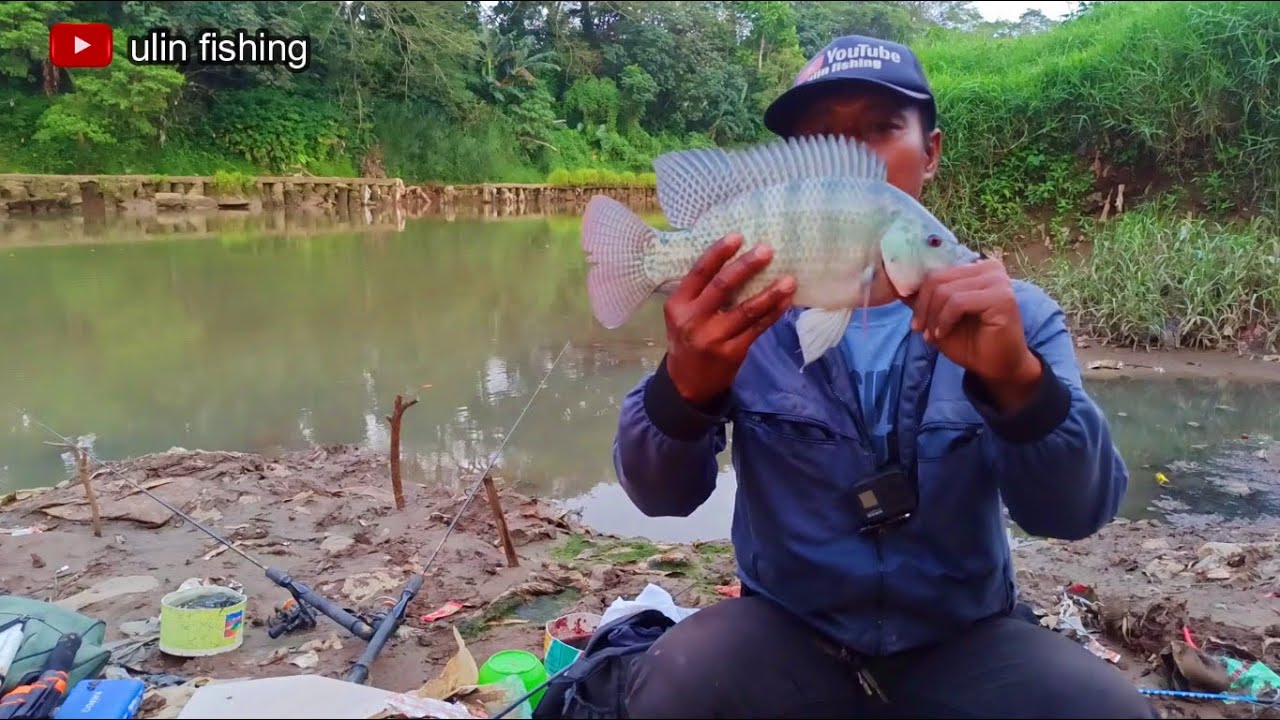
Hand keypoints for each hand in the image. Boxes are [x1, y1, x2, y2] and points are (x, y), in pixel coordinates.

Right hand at [664, 234, 795, 407]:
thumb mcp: (681, 314)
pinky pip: (758, 328)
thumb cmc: (687, 339)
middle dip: (746, 266)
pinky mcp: (732, 353)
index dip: (718, 253)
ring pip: (746, 310)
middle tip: (767, 250)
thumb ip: (699, 292)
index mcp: (678, 304)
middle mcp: (694, 320)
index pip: (699, 273)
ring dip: (770, 293)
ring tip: (789, 279)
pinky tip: (786, 300)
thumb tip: (735, 260)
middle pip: (723, 287)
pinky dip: (773, 312)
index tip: (737, 236)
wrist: (686, 384)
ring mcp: (714, 338)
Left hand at [904, 259, 1042, 412]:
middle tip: (920, 330)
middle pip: (938, 279)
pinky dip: (944, 320)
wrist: (996, 366)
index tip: (914, 320)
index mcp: (976, 268)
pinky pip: (958, 302)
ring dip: (933, 317)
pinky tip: (944, 334)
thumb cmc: (970, 341)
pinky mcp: (1002, 297)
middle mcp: (989, 268)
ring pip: (946, 291)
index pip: (936, 272)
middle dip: (923, 307)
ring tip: (934, 335)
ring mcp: (998, 281)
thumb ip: (923, 299)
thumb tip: (898, 284)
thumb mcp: (937, 317)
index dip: (919, 294)